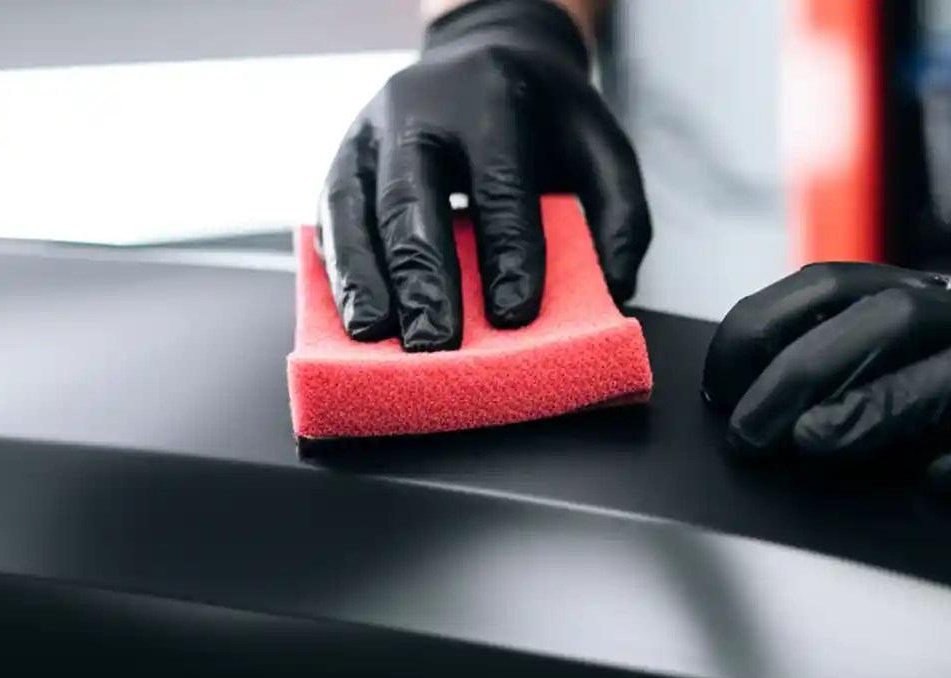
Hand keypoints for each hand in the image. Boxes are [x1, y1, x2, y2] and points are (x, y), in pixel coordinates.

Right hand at [317, 0, 650, 350]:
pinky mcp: (340, 161)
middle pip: (410, 198)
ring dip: (362, 279)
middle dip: (421, 277)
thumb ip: (621, 216)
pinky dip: (337, 271)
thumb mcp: (601, 148)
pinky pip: (329, 219)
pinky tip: (352, 317)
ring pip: (353, 209)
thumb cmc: (545, 121)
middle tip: (436, 343)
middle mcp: (416, 108)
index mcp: (490, 97)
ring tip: (377, 338)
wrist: (482, 60)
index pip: (497, 182)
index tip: (514, 314)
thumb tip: (614, 292)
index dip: (507, 251)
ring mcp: (368, 133)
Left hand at [701, 245, 950, 490]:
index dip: (768, 327)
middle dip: (807, 370)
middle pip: (891, 319)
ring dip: (887, 404)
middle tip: (752, 431)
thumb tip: (768, 401)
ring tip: (820, 445)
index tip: (719, 383)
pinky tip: (947, 477)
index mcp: (946, 296)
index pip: (837, 286)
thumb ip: (881, 359)